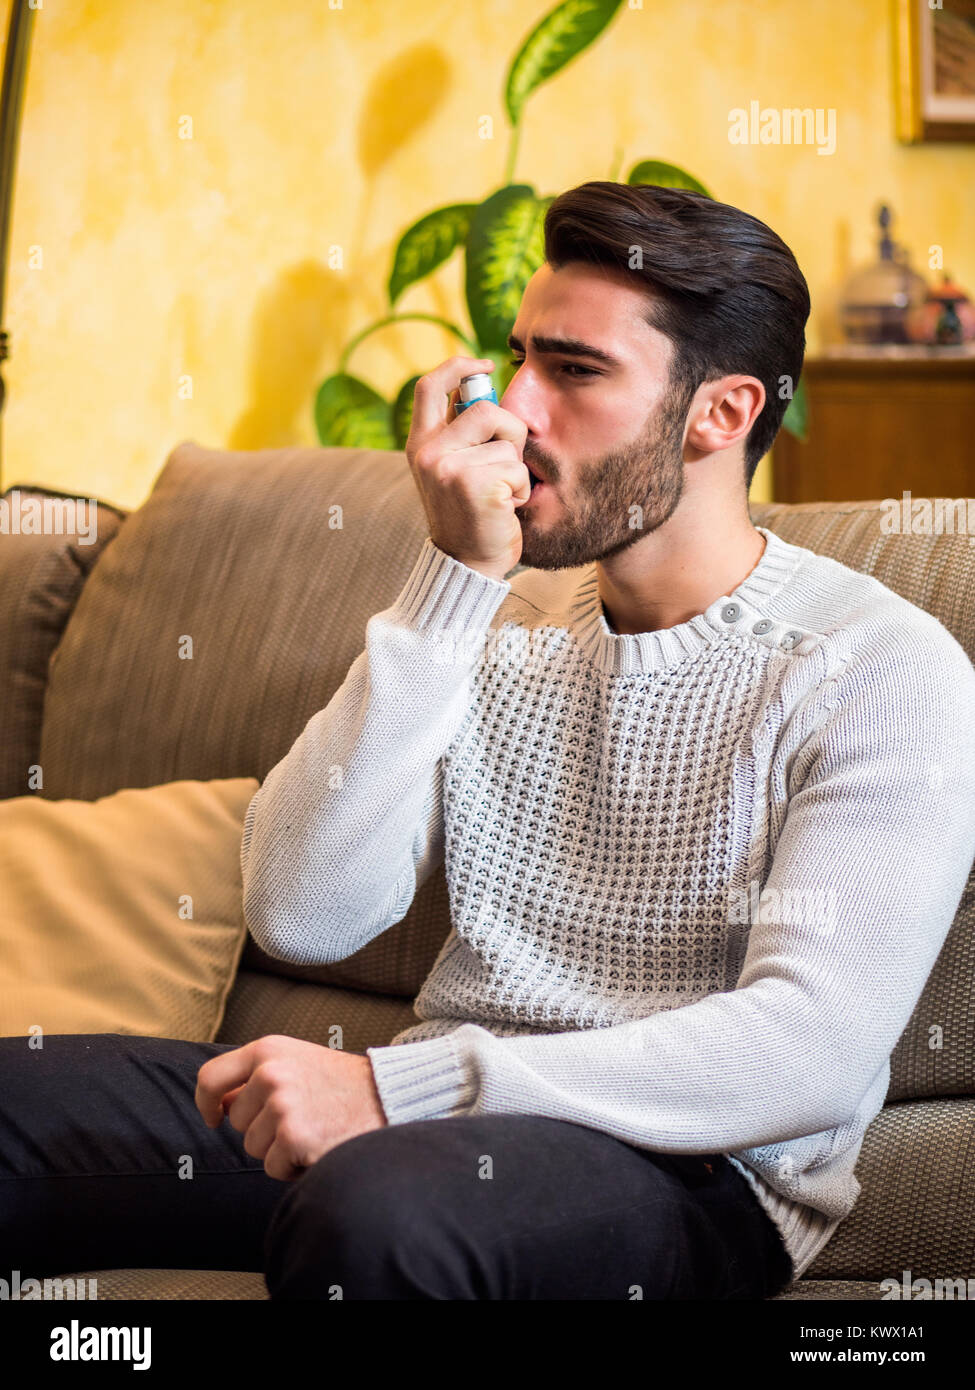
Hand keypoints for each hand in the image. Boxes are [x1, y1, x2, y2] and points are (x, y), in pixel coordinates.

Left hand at [194, 1034, 387, 1180]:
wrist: (388, 1096)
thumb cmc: (341, 1084)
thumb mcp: (297, 1060)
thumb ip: (259, 1073)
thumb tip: (220, 1102)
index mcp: (268, 1049)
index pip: (210, 1077)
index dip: (206, 1103)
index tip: (214, 1117)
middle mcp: (270, 1073)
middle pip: (236, 1121)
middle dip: (262, 1128)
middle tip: (301, 1117)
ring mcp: (281, 1105)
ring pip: (254, 1147)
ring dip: (279, 1149)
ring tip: (313, 1129)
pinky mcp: (293, 1136)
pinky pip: (273, 1167)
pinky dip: (293, 1167)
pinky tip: (318, 1146)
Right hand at [407, 354, 530, 581]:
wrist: (465, 564)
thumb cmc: (469, 515)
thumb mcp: (451, 470)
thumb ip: (460, 435)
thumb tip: (482, 386)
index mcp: (420, 445)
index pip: (430, 387)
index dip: (458, 366)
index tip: (485, 363)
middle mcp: (429, 454)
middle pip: (485, 409)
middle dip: (510, 432)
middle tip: (506, 463)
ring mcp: (449, 470)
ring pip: (507, 444)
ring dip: (515, 470)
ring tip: (499, 494)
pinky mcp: (475, 487)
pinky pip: (517, 471)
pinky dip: (520, 491)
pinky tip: (504, 509)